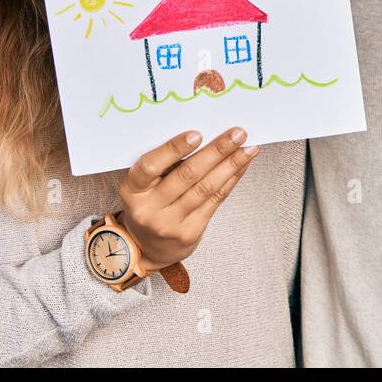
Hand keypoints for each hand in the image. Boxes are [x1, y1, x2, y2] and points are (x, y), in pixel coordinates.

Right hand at [116, 128, 257, 274]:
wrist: (146, 247)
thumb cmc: (147, 204)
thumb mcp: (142, 185)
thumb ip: (164, 164)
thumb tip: (203, 136)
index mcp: (132, 190)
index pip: (150, 166)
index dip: (174, 149)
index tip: (197, 134)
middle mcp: (149, 208)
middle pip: (187, 176)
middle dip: (216, 151)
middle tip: (237, 134)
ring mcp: (170, 223)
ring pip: (206, 188)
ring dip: (231, 165)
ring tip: (248, 149)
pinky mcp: (190, 233)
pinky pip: (215, 200)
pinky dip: (231, 180)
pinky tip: (241, 166)